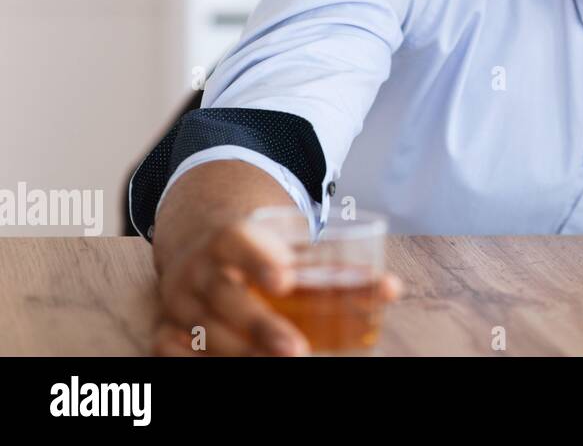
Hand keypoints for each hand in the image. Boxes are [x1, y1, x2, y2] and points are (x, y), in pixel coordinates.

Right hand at [153, 216, 402, 356]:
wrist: (198, 245)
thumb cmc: (262, 254)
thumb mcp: (290, 253)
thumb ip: (338, 273)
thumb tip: (393, 290)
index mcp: (229, 238)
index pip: (238, 242)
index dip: (259, 260)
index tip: (286, 280)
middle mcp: (199, 268)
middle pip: (225, 297)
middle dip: (259, 326)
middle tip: (296, 350)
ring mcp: (179, 301)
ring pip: (201, 332)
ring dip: (239, 353)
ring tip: (279, 363)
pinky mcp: (165, 328)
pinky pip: (171, 350)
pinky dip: (195, 361)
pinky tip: (228, 367)